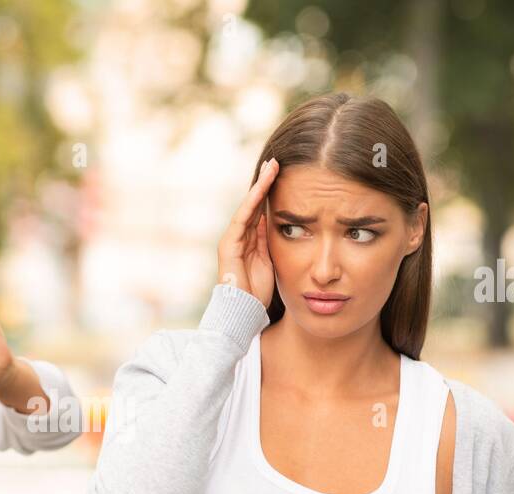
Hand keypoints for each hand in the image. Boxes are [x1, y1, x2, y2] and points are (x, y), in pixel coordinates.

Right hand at [217, 156, 278, 305]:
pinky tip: (263, 185)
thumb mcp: (272, 262)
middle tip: (277, 162)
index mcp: (251, 241)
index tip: (284, 175)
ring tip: (273, 166)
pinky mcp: (229, 244)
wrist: (242, 311)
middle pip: (254, 203)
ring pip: (249, 205)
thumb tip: (280, 223)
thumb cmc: (258, 293)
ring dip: (261, 185)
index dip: (272, 193)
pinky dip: (253, 200)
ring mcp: (233, 239)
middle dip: (265, 182)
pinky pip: (243, 217)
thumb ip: (273, 243)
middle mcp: (240, 236)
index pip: (262, 211)